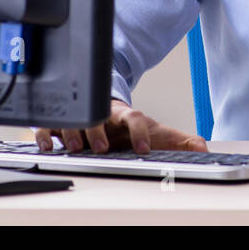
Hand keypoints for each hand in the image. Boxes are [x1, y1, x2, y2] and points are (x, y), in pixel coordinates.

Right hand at [33, 99, 207, 154]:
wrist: (105, 100)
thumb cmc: (129, 123)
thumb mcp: (154, 130)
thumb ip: (178, 140)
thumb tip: (203, 148)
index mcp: (126, 114)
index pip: (135, 118)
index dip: (140, 132)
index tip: (143, 149)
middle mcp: (103, 112)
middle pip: (100, 116)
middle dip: (100, 131)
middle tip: (102, 148)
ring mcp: (81, 115)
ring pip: (74, 118)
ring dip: (74, 132)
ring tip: (75, 147)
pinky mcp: (61, 121)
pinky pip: (48, 123)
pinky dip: (45, 133)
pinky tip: (46, 145)